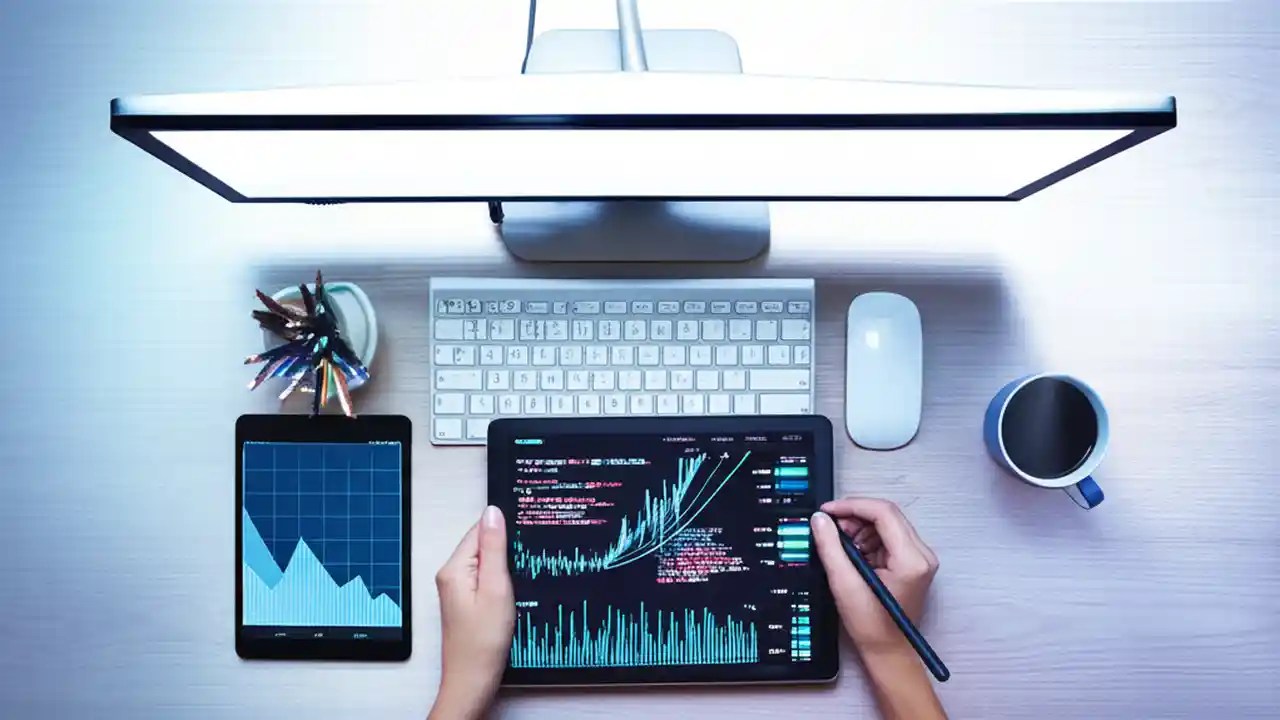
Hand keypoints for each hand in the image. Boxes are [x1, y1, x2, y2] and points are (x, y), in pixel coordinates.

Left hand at [429, 507, 514, 719]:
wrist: (472, 681)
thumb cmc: (483, 641)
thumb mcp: (495, 588)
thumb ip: (494, 548)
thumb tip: (493, 511)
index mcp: (454, 568)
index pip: (480, 530)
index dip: (505, 530)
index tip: (526, 536)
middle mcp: (451, 575)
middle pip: (482, 545)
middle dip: (506, 549)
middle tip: (527, 562)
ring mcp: (457, 589)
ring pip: (486, 562)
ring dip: (505, 566)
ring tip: (522, 578)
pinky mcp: (466, 602)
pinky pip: (485, 578)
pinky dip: (501, 580)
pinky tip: (513, 591)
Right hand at [810, 498, 938, 655]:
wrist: (888, 650)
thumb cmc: (872, 625)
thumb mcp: (845, 584)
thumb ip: (831, 547)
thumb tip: (820, 519)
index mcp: (911, 560)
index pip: (884, 513)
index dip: (852, 506)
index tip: (828, 511)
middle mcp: (922, 555)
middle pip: (887, 515)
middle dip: (855, 516)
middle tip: (830, 527)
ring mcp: (919, 558)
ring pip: (887, 524)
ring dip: (860, 528)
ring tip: (841, 545)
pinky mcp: (912, 563)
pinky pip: (888, 537)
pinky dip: (867, 539)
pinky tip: (853, 553)